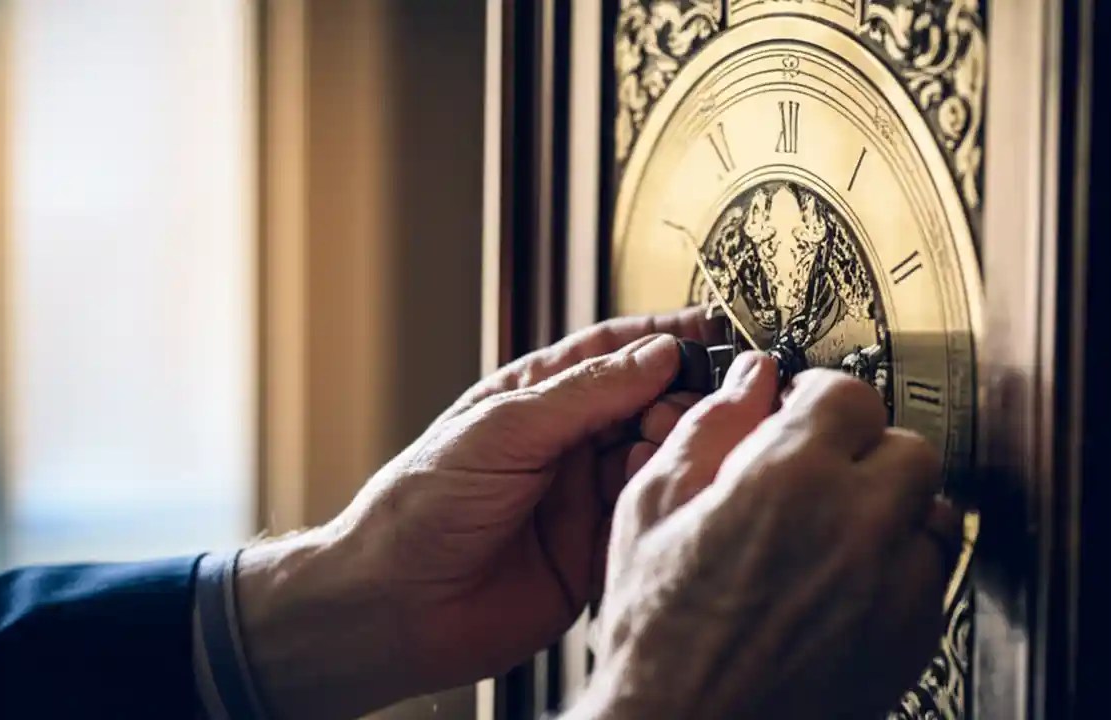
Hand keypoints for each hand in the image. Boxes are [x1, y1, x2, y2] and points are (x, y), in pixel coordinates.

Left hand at [235, 310, 719, 718]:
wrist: (394, 606)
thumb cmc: (423, 505)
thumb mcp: (504, 429)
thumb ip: (585, 394)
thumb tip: (658, 355)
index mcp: (538, 399)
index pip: (614, 352)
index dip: (666, 335)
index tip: (716, 328)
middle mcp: (568, 444)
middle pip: (648, 404)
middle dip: (680, 396)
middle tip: (695, 402)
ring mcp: (585, 498)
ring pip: (657, 459)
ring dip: (677, 447)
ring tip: (674, 448)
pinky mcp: (598, 554)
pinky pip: (650, 518)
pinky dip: (670, 501)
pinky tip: (672, 492)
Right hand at [573, 354, 961, 719]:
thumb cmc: (658, 632)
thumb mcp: (652, 508)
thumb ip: (710, 427)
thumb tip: (749, 381)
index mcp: (790, 477)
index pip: (850, 394)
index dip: (820, 399)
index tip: (805, 413)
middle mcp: (858, 523)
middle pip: (906, 446)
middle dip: (864, 451)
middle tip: (821, 474)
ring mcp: (895, 584)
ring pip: (930, 511)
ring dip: (891, 508)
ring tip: (837, 533)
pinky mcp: (913, 637)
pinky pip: (931, 575)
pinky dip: (898, 569)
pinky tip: (845, 585)